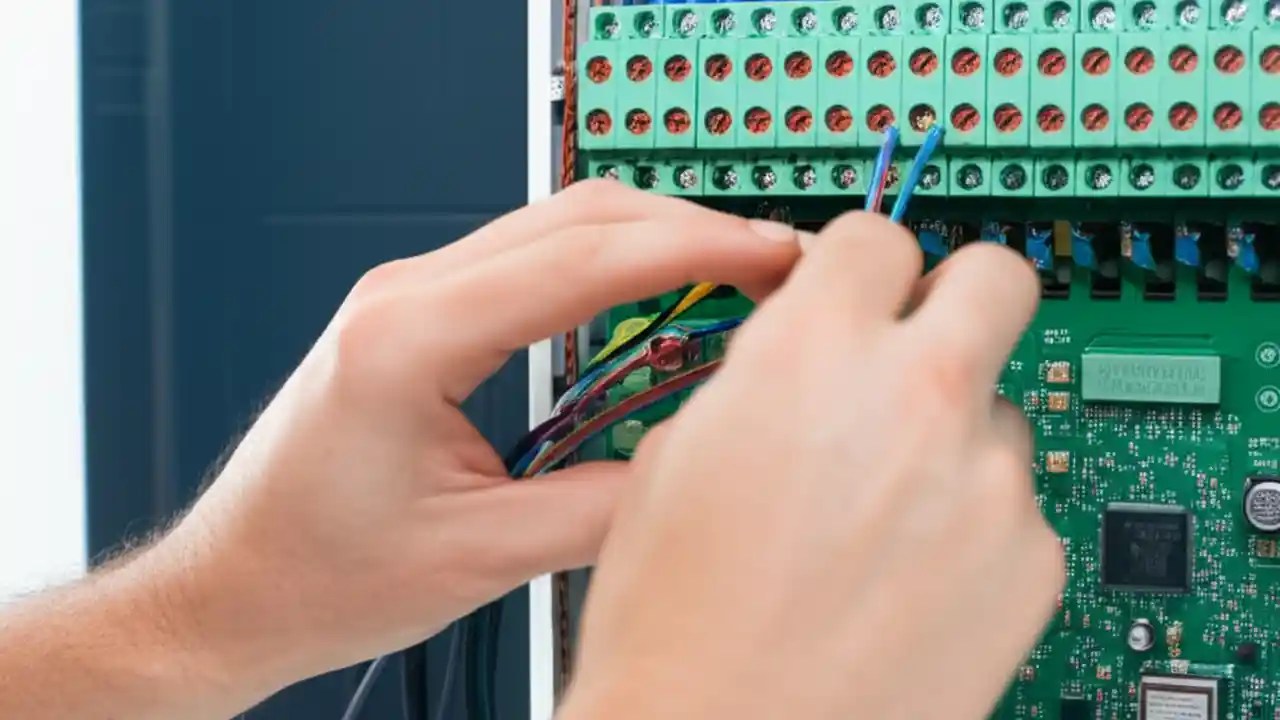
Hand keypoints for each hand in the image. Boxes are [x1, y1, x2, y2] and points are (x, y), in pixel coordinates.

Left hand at [92, 181, 801, 713]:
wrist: (232, 587)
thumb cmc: (317, 575)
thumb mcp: (479, 557)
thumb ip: (602, 509)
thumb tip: (694, 465)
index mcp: (409, 339)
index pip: (583, 260)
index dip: (696, 250)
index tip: (773, 258)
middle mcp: (404, 294)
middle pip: (576, 215)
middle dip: (688, 229)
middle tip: (774, 264)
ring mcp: (408, 295)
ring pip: (554, 225)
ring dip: (650, 241)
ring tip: (733, 279)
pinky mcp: (418, 315)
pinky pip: (529, 261)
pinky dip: (606, 268)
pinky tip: (654, 299)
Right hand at [561, 213, 1064, 719]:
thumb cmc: (672, 624)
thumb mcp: (675, 456)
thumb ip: (761, 374)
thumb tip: (803, 349)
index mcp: (811, 354)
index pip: (876, 237)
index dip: (859, 265)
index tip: (859, 291)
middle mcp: (916, 399)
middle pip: (995, 278)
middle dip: (955, 299)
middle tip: (919, 347)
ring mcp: (987, 483)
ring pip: (1002, 410)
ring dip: (956, 435)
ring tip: (886, 510)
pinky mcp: (1032, 564)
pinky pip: (1015, 505)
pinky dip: (972, 525)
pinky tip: (908, 575)